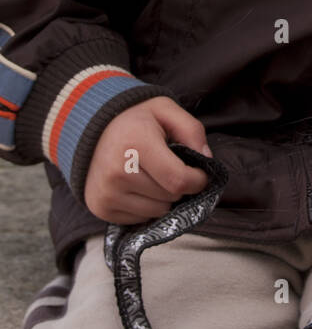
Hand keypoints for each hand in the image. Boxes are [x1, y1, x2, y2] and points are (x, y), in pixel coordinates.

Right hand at [83, 95, 211, 223]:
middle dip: (177, 185)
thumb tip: (207, 160)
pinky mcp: (100, 207)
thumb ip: (191, 130)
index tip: (199, 173)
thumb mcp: (165, 109)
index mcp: (135, 144)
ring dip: (162, 197)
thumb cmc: (133, 118)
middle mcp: (117, 172)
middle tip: (166, 166)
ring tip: (150, 174)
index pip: (178, 180)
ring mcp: (106, 193)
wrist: (87, 126)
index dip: (198, 180)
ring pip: (157, 211)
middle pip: (170, 197)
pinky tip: (136, 185)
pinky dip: (145, 205)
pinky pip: (140, 218)